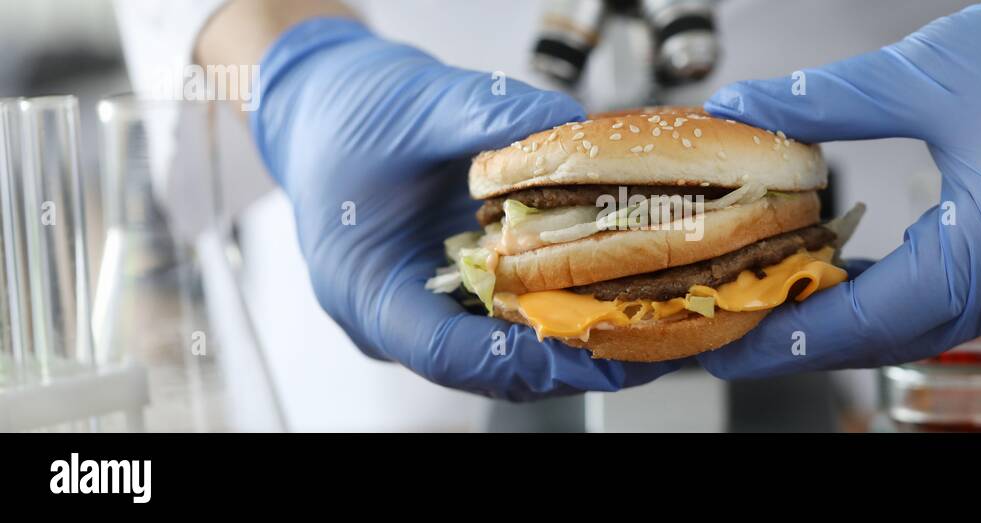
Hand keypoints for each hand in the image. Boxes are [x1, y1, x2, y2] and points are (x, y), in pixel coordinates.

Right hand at [251, 18, 681, 399]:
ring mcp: (429, 310)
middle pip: (489, 367)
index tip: (590, 344)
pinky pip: (516, 321)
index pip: (445, 351)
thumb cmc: (348, 117)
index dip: (523, 358)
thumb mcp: (415, 106)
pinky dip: (566, 310)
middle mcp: (398, 316)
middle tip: (650, 344)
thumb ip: (485, 117)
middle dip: (573, 360)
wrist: (327, 107)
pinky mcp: (458, 294)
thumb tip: (566, 125)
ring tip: (653, 325)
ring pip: (509, 355)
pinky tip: (619, 293)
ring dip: (578, 342)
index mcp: (366, 287)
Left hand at [697, 0, 980, 377]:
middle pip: (896, 337)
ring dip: (857, 320)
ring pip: (928, 326)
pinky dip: (902, 300)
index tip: (731, 345)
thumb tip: (744, 109)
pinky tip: (856, 277)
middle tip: (738, 329)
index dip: (792, 335)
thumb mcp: (931, 71)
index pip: (872, 318)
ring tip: (782, 305)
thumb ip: (826, 100)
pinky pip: (962, 305)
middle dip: (812, 337)